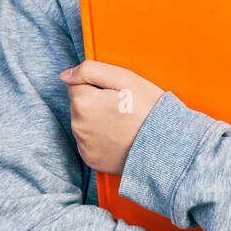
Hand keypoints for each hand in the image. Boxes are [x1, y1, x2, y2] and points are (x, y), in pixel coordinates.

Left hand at [59, 60, 164, 174]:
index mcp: (83, 103)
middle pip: (80, 105)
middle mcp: (78, 126)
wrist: (165, 145)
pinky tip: (118, 137)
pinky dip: (100, 139)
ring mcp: (84, 145)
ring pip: (84, 123)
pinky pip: (89, 142)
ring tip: (122, 123)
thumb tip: (65, 75)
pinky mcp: (91, 160)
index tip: (116, 93)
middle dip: (95, 103)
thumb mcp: (125, 78)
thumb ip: (90, 70)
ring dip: (97, 120)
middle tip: (122, 108)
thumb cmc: (148, 109)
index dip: (98, 86)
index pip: (77, 84)